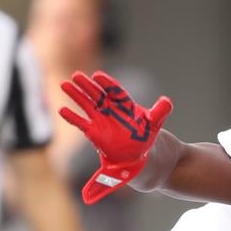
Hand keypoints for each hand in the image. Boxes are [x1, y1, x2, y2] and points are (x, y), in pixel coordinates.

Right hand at [58, 70, 172, 203]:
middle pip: (97, 94)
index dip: (106, 83)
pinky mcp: (94, 132)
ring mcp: (101, 120)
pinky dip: (72, 117)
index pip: (114, 91)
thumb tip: (168, 101)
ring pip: (86, 105)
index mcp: (124, 105)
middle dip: (87, 85)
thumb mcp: (155, 123)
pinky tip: (62, 110)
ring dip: (76, 95)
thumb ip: (160, 112)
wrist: (139, 155)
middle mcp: (111, 109)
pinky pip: (81, 123)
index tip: (97, 75)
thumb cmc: (146, 136)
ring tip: (64, 84)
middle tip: (76, 75)